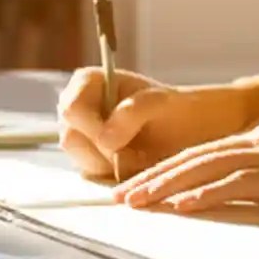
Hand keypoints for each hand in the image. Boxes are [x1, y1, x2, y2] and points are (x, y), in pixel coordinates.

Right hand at [56, 68, 249, 179]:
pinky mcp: (89, 159)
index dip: (91, 129)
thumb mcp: (159, 102)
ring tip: (141, 158)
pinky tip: (136, 166)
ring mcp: (80, 135)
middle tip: (135, 156)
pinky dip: (115, 176)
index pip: (72, 109)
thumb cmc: (174, 110)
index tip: (117, 143)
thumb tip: (105, 139)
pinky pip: (93, 176)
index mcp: (87, 82)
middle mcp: (76, 108)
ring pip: (81, 160)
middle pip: (71, 139)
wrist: (187, 132)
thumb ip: (132, 112)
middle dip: (104, 153)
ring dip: (112, 167)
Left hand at [112, 123, 258, 212]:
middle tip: (119, 199)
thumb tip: (225, 204)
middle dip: (153, 179)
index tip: (134, 191)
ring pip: (208, 167)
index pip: (200, 154)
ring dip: (168, 187)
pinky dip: (209, 195)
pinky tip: (183, 206)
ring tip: (139, 204)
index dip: (163, 172)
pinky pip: (240, 184)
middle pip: (194, 157)